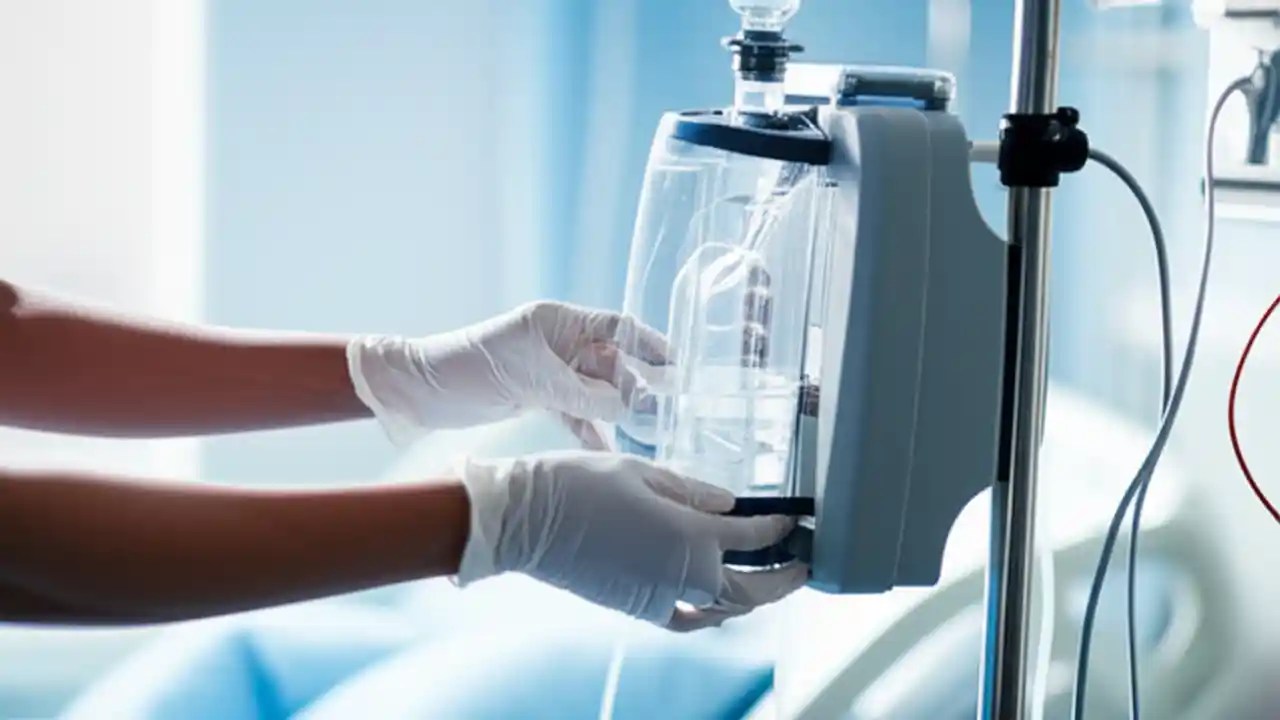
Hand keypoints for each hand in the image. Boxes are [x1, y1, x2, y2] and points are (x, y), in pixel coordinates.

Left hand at [347, 301, 664, 445]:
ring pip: (597, 390)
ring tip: (646, 432)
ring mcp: (550, 371)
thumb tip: (624, 406)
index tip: (675, 367)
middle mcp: (559, 342)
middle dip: (638, 384)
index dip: (648, 345)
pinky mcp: (538, 397)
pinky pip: (575, 411)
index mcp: (558, 321)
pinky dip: (591, 428)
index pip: (617, 327)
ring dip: (619, 409)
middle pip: (612, 361)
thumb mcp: (527, 376)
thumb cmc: (466, 366)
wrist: (418, 391)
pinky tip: (609, 449)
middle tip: (665, 410)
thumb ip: (577, 392)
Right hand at [454, 450, 807, 629]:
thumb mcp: (643, 472)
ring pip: (723, 609)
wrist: (526, 519)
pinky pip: (685, 620)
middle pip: (752, 588)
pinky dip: (708, 616)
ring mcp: (660, 596)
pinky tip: (713, 604)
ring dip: (752, 597)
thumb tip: (730, 505)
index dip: (780, 529)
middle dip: (784, 578)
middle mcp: (683, 574)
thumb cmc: (579, 484)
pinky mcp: (636, 607)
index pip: (754, 538)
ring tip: (767, 581)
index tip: (792, 521)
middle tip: (802, 563)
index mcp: (691, 535)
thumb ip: (693, 491)